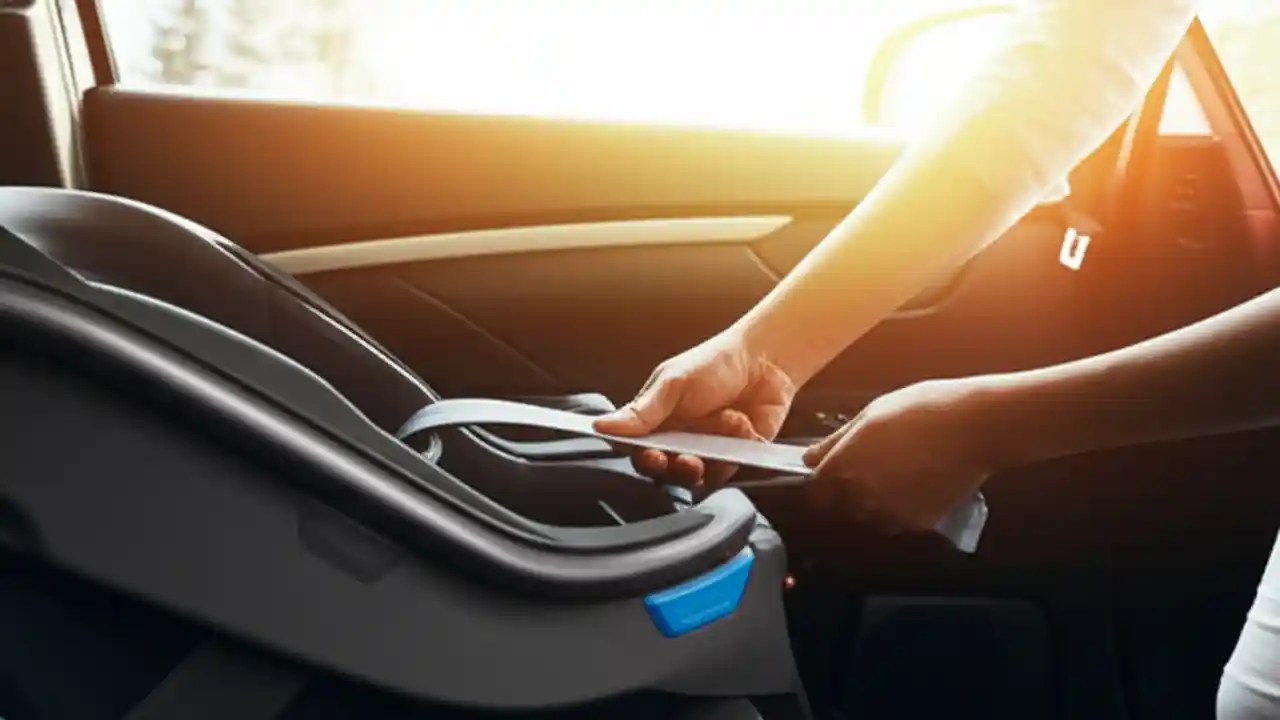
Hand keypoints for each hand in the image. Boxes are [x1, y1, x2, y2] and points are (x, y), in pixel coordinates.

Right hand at [593, 328, 796, 485]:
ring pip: (694, 480)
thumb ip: (641, 410)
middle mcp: (678, 440)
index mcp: (656, 421)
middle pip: (664, 472)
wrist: (766, 362)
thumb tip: (602, 426)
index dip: (639, 458)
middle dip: (671, 468)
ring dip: (700, 469)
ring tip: (708, 449)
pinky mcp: (733, 460)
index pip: (635, 450)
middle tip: (679, 458)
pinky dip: (733, 457)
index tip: (650, 455)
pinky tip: (741, 429)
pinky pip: (727, 474)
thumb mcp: (672, 383)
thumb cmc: (715, 364)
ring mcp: (705, 451)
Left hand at [802, 379, 997, 533]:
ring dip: (878, 504)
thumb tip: (811, 458)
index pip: (816, 496)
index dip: (823, 486)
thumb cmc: (921, 410)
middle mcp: (862, 497)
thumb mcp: (870, 415)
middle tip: (875, 467)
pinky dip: (906, 508)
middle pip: (843, 508)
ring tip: (901, 473)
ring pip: (872, 518)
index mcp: (844, 468)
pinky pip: (901, 522)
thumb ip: (835, 442)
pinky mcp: (920, 523)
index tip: (833, 476)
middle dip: (851, 494)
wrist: (973, 427)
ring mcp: (892, 513)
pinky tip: (920, 482)